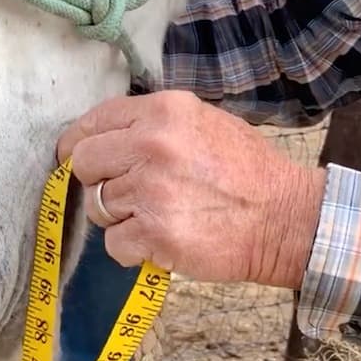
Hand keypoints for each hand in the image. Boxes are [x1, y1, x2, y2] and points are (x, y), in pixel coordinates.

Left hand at [55, 91, 326, 288]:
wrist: (285, 218)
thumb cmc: (248, 172)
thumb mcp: (203, 123)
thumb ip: (154, 125)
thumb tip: (104, 138)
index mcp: (163, 111)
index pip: (94, 121)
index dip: (79, 143)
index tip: (75, 158)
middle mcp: (151, 145)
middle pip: (85, 163)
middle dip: (98, 181)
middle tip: (126, 194)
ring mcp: (150, 190)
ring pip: (97, 206)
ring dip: (119, 218)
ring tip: (155, 217)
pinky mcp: (154, 233)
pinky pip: (114, 244)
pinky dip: (132, 249)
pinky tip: (160, 241)